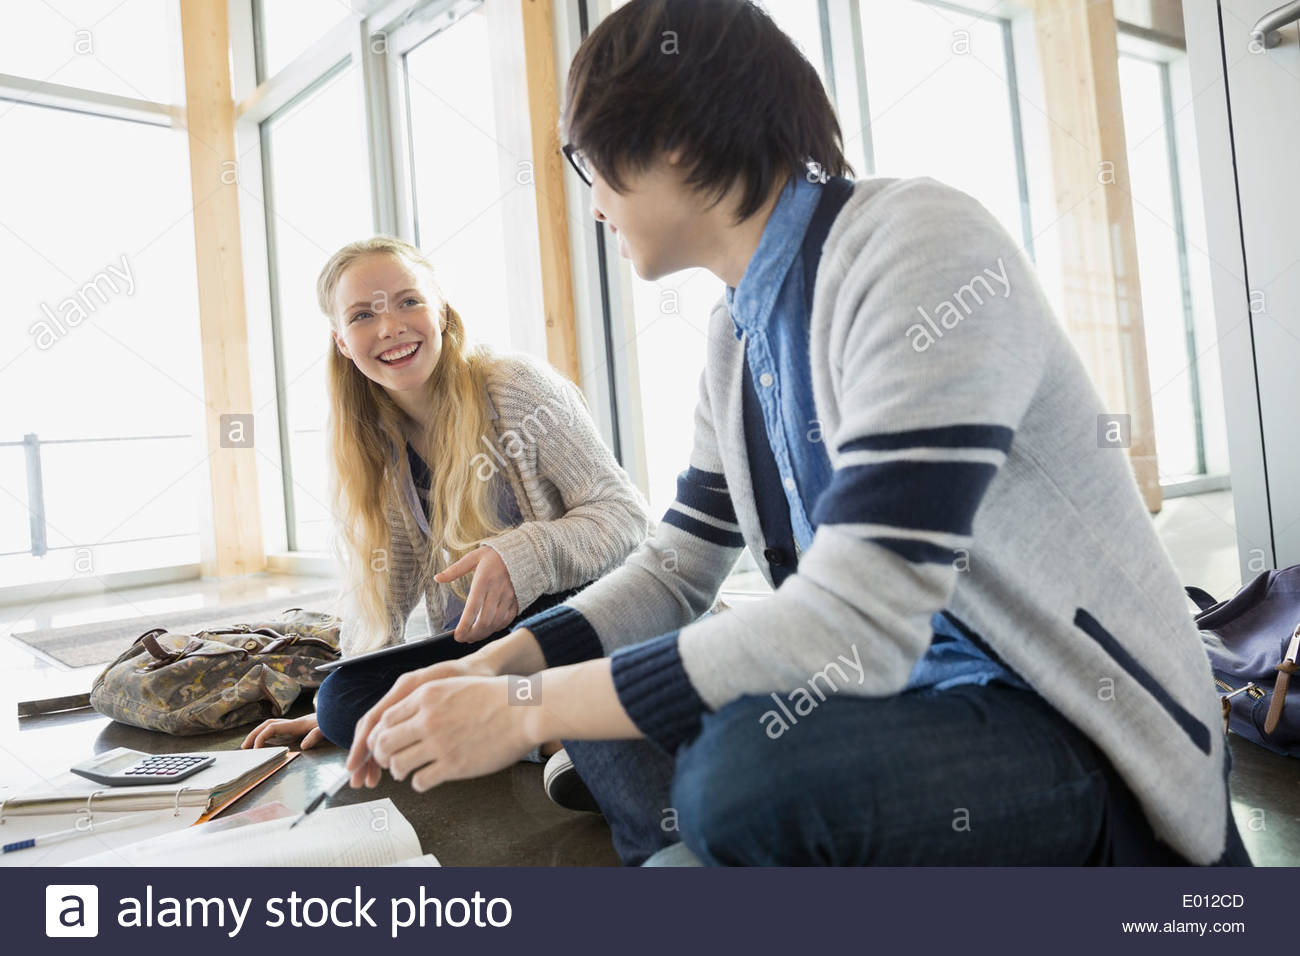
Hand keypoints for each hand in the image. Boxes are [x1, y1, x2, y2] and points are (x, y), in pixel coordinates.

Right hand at [241, 713, 326, 749]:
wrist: (340, 714)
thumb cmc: (333, 722)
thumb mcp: (326, 729)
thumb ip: (315, 736)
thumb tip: (303, 746)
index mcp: (297, 724)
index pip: (272, 727)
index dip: (262, 736)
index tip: (256, 749)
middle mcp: (293, 723)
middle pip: (267, 724)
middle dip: (254, 734)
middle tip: (244, 748)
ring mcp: (294, 725)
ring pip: (271, 726)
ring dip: (259, 734)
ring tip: (249, 747)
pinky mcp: (297, 729)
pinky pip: (278, 731)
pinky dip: (268, 736)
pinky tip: (265, 745)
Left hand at [345, 655, 498, 788]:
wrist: (525, 710)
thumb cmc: (498, 697)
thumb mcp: (456, 686)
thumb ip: (431, 700)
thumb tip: (413, 717)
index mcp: (427, 695)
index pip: (385, 720)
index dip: (381, 735)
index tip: (386, 743)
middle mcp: (428, 718)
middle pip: (384, 743)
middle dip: (383, 755)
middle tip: (391, 760)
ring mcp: (439, 743)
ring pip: (398, 765)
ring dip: (399, 771)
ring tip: (408, 772)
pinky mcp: (453, 765)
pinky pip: (420, 781)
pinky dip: (420, 782)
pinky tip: (428, 778)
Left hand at [434, 545, 518, 642]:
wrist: (521, 551)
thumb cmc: (494, 555)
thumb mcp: (473, 557)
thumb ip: (455, 570)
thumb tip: (437, 578)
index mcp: (484, 580)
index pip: (473, 608)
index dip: (465, 625)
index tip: (456, 635)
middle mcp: (497, 590)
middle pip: (484, 620)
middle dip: (472, 634)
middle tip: (463, 639)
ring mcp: (508, 597)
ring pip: (496, 623)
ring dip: (483, 633)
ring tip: (472, 637)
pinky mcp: (516, 601)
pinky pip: (507, 619)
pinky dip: (497, 628)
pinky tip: (488, 629)